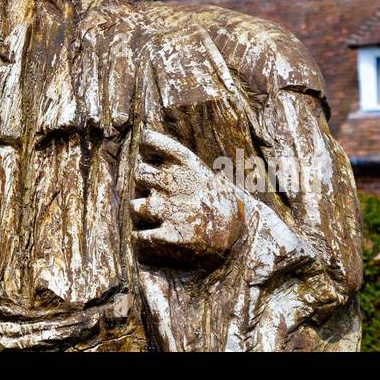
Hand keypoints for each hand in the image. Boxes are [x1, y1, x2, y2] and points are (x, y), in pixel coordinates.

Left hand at [132, 130, 245, 265]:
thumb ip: (186, 169)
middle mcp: (176, 184)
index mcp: (189, 166)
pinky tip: (145, 236)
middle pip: (139, 173)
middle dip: (141, 182)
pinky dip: (139, 238)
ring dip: (139, 210)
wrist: (244, 237)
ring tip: (151, 214)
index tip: (144, 143)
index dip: (148, 141)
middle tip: (151, 189)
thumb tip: (159, 154)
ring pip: (134, 206)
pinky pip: (139, 236)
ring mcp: (171, 210)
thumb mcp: (212, 177)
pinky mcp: (169, 236)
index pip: (155, 142)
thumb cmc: (225, 205)